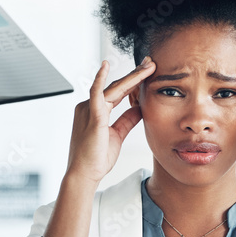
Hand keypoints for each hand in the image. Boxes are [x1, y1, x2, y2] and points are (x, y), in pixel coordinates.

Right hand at [65, 57, 155, 185]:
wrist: (84, 174)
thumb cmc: (97, 158)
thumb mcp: (117, 135)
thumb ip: (126, 120)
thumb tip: (139, 108)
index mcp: (96, 111)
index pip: (118, 92)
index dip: (133, 82)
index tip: (147, 72)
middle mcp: (90, 106)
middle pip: (117, 86)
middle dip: (135, 74)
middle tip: (150, 62)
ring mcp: (89, 109)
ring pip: (114, 88)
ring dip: (132, 76)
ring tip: (147, 66)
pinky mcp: (92, 116)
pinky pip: (96, 93)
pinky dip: (101, 78)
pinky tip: (106, 65)